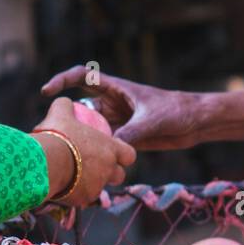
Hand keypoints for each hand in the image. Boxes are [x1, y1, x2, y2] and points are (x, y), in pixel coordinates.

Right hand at [32, 97, 136, 205]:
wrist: (44, 164)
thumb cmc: (57, 135)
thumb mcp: (61, 113)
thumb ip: (66, 105)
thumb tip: (65, 101)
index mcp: (111, 148)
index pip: (129, 155)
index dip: (122, 153)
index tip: (112, 151)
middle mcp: (109, 169)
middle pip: (118, 174)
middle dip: (110, 172)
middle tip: (93, 165)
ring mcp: (98, 186)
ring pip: (101, 188)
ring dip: (93, 183)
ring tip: (77, 176)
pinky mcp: (83, 200)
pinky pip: (84, 198)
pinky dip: (76, 193)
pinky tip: (64, 186)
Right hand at [41, 66, 199, 149]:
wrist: (195, 123)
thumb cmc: (176, 111)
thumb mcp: (152, 120)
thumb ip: (131, 132)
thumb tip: (110, 148)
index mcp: (116, 89)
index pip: (82, 77)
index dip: (62, 80)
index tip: (47, 92)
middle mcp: (112, 104)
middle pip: (81, 108)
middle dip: (67, 119)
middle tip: (56, 136)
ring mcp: (117, 121)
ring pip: (90, 130)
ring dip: (82, 140)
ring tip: (72, 156)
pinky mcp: (124, 138)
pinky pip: (104, 145)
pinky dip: (96, 154)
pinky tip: (91, 167)